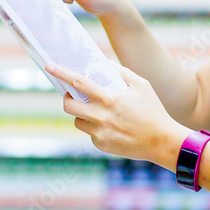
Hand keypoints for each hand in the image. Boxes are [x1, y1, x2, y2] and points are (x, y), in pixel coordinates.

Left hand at [45, 62, 189, 166]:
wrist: (161, 141)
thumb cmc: (152, 110)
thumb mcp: (141, 85)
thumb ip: (121, 72)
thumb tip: (104, 64)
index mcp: (108, 98)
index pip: (78, 82)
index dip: (61, 73)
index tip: (49, 66)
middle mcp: (100, 116)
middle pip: (68, 106)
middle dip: (67, 99)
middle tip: (73, 96)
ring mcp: (99, 132)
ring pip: (77, 121)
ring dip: (82, 114)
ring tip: (98, 112)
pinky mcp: (101, 145)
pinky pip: (90, 133)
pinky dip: (95, 128)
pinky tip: (111, 126)